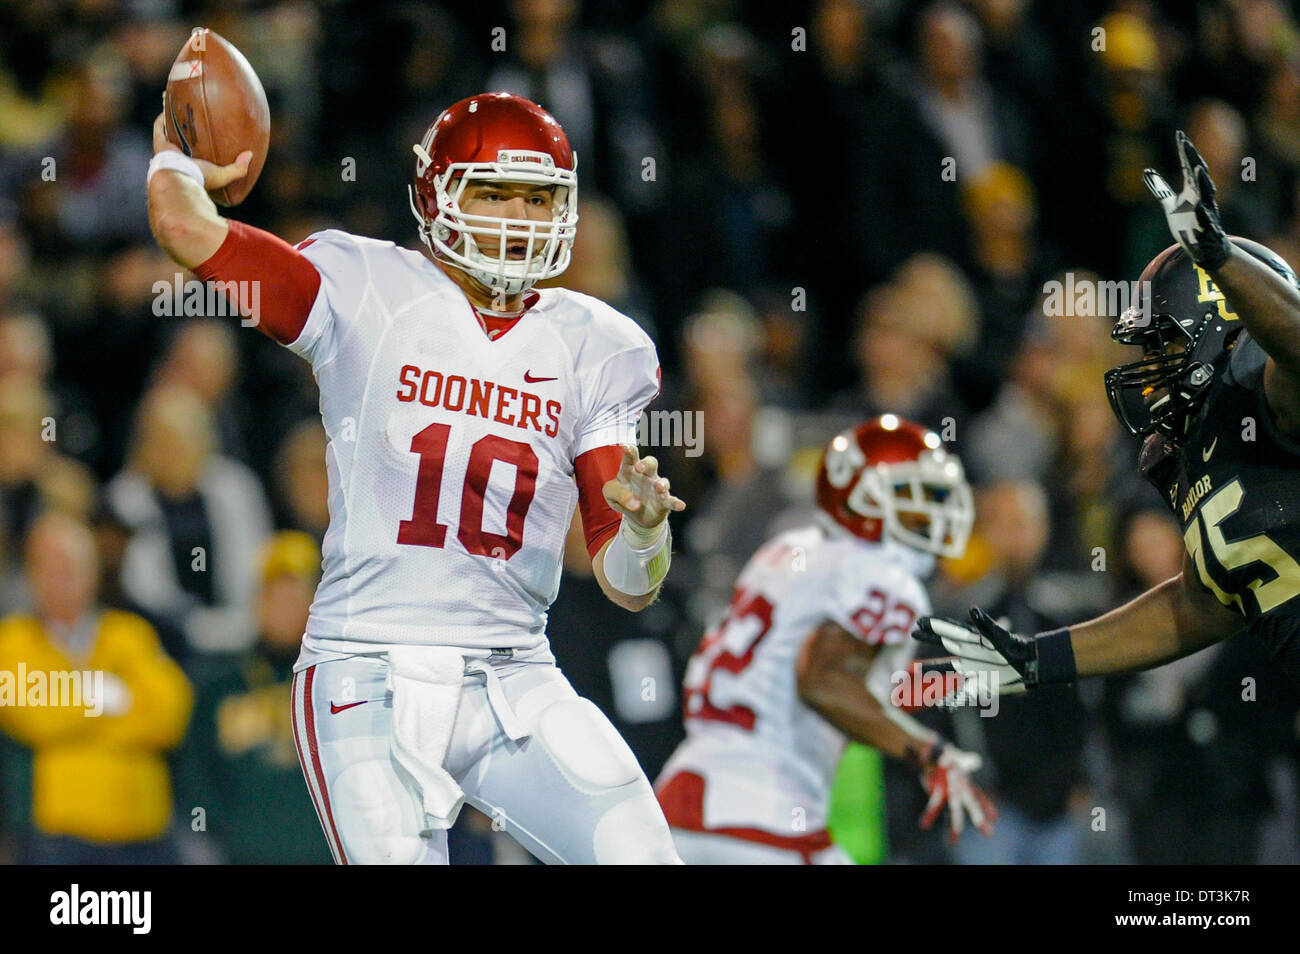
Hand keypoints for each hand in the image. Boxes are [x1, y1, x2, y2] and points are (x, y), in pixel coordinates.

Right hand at [153, 110, 251, 193]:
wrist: (180, 177)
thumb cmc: (200, 177)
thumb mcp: (224, 175)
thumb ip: (239, 168)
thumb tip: (250, 155)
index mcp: (192, 164)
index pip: (197, 152)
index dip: (201, 143)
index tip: (208, 133)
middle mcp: (179, 156)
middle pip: (183, 138)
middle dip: (187, 128)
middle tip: (193, 116)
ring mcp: (168, 149)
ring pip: (170, 130)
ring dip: (174, 118)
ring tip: (180, 105)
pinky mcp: (160, 142)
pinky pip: (160, 126)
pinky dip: (163, 116)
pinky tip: (169, 102)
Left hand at [602, 444, 684, 533]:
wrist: (635, 516)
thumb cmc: (622, 497)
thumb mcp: (610, 494)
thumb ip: (618, 494)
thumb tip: (634, 503)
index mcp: (630, 469)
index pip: (631, 456)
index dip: (629, 450)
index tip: (625, 447)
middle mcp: (646, 475)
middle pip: (650, 463)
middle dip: (646, 463)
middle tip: (638, 467)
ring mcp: (657, 488)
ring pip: (663, 482)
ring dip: (662, 484)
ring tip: (659, 488)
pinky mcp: (664, 502)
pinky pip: (671, 501)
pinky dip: (676, 503)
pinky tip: (681, 506)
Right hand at [913, 607, 1034, 692]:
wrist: (1030, 667)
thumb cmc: (1016, 648)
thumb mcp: (1000, 637)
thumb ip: (985, 625)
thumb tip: (972, 610)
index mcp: (974, 640)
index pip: (950, 631)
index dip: (935, 625)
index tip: (920, 621)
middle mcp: (970, 653)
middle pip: (945, 646)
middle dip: (930, 639)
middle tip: (913, 634)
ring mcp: (973, 669)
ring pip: (948, 670)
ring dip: (933, 671)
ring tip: (918, 670)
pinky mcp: (979, 685)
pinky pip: (961, 692)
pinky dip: (951, 700)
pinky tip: (941, 705)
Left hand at [918, 743, 995, 841]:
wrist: (936, 757)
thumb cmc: (951, 758)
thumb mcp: (960, 758)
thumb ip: (968, 761)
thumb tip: (975, 761)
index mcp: (968, 783)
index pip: (979, 796)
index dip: (987, 806)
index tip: (995, 818)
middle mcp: (960, 791)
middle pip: (971, 805)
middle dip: (978, 818)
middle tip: (989, 834)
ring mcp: (949, 794)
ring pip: (954, 810)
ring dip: (954, 826)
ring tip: (953, 842)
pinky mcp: (937, 792)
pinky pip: (934, 804)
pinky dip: (929, 814)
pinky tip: (924, 824)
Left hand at [1143, 130, 1230, 268]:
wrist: (1204, 246)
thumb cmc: (1188, 222)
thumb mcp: (1170, 204)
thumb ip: (1160, 188)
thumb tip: (1147, 172)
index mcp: (1193, 189)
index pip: (1189, 166)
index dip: (1184, 151)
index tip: (1179, 134)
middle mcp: (1202, 197)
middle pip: (1198, 174)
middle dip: (1193, 159)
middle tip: (1186, 144)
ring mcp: (1206, 211)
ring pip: (1207, 194)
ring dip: (1202, 181)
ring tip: (1197, 169)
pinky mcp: (1207, 229)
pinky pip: (1206, 221)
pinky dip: (1203, 214)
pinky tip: (1198, 208)